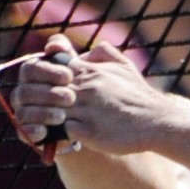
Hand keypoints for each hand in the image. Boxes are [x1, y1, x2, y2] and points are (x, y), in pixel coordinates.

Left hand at [8, 35, 176, 157]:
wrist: (157, 121)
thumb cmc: (139, 96)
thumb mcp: (124, 65)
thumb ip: (103, 54)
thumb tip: (88, 51)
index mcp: (89, 72)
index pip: (51, 66)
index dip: (39, 76)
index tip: (39, 86)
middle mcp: (84, 89)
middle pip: (43, 89)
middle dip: (34, 97)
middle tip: (32, 107)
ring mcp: (86, 110)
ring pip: (48, 110)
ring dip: (40, 117)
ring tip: (39, 123)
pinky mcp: (89, 132)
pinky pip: (60, 132)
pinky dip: (51, 134)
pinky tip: (49, 137)